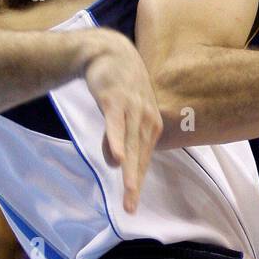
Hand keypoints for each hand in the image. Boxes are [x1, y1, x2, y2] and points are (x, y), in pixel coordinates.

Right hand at [83, 30, 162, 213]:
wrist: (108, 50)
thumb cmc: (118, 86)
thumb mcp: (120, 116)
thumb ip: (118, 141)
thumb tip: (115, 164)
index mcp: (150, 126)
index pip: (143, 160)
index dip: (137, 183)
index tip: (131, 207)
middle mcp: (145, 119)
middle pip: (139, 157)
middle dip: (134, 184)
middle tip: (130, 208)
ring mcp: (131, 109)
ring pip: (130, 145)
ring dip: (129, 169)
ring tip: (129, 191)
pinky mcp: (114, 100)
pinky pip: (116, 124)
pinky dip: (116, 141)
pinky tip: (117, 158)